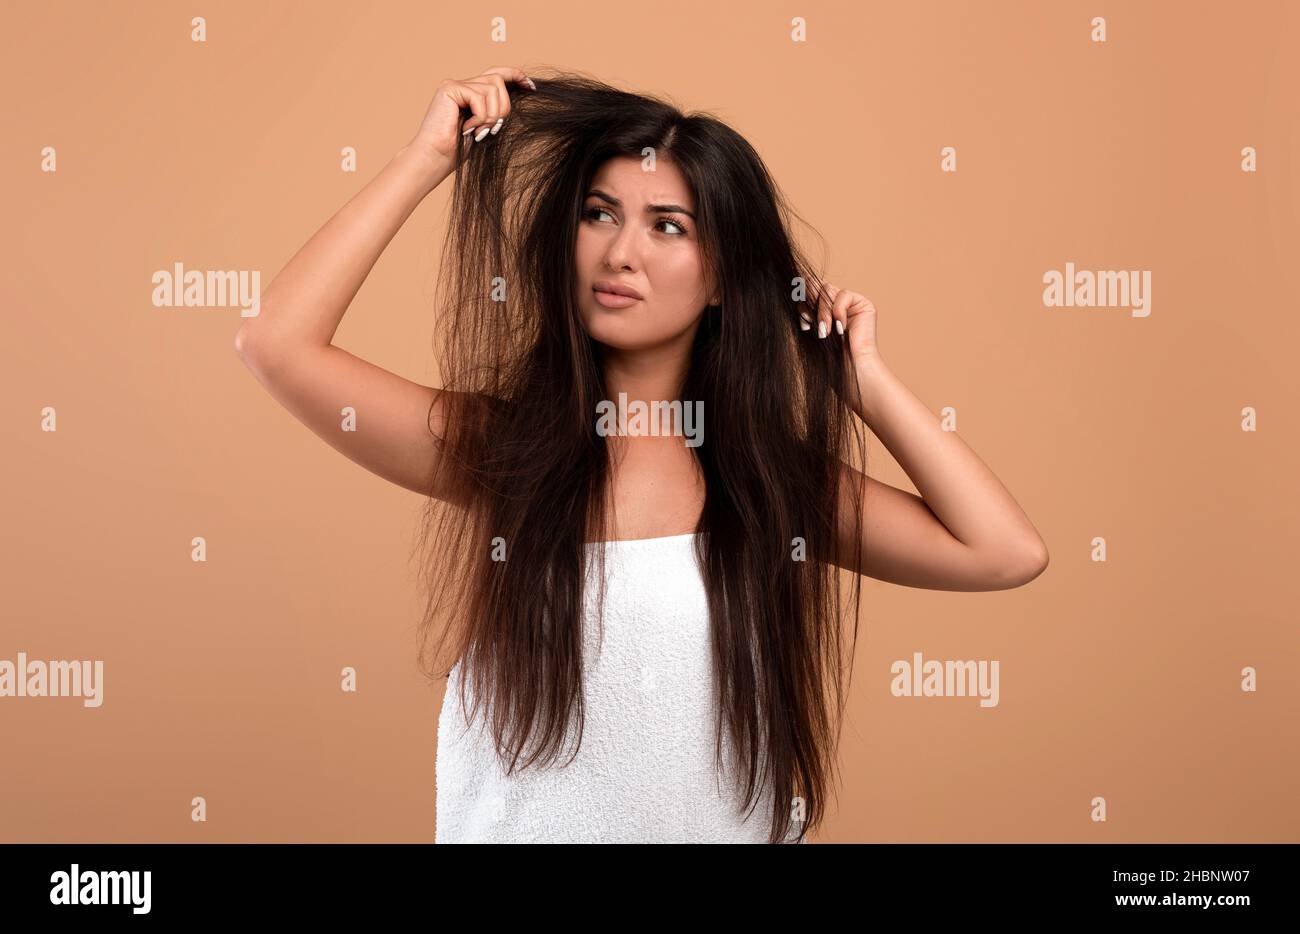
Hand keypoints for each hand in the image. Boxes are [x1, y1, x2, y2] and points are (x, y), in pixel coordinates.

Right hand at [408, 65, 536, 166]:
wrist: (436, 159)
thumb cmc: (460, 149)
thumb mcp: (487, 128)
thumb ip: (498, 110)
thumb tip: (523, 93)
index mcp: (472, 93)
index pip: (497, 74)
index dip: (515, 76)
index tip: (531, 87)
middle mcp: (463, 85)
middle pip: (498, 80)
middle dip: (504, 107)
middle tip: (494, 129)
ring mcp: (455, 85)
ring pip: (492, 88)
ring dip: (492, 115)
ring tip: (480, 132)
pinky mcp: (449, 88)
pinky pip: (479, 97)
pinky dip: (480, 117)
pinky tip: (468, 130)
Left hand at [801, 282, 880, 365]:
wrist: (850, 368)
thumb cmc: (829, 354)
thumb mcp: (812, 328)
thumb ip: (806, 310)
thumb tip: (797, 287)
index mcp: (824, 309)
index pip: (810, 292)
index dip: (803, 301)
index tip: (802, 319)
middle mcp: (837, 303)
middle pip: (818, 289)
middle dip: (811, 306)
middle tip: (811, 323)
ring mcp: (850, 303)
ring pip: (828, 290)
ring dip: (823, 311)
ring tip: (824, 331)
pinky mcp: (863, 304)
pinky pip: (844, 295)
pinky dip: (838, 311)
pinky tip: (840, 328)